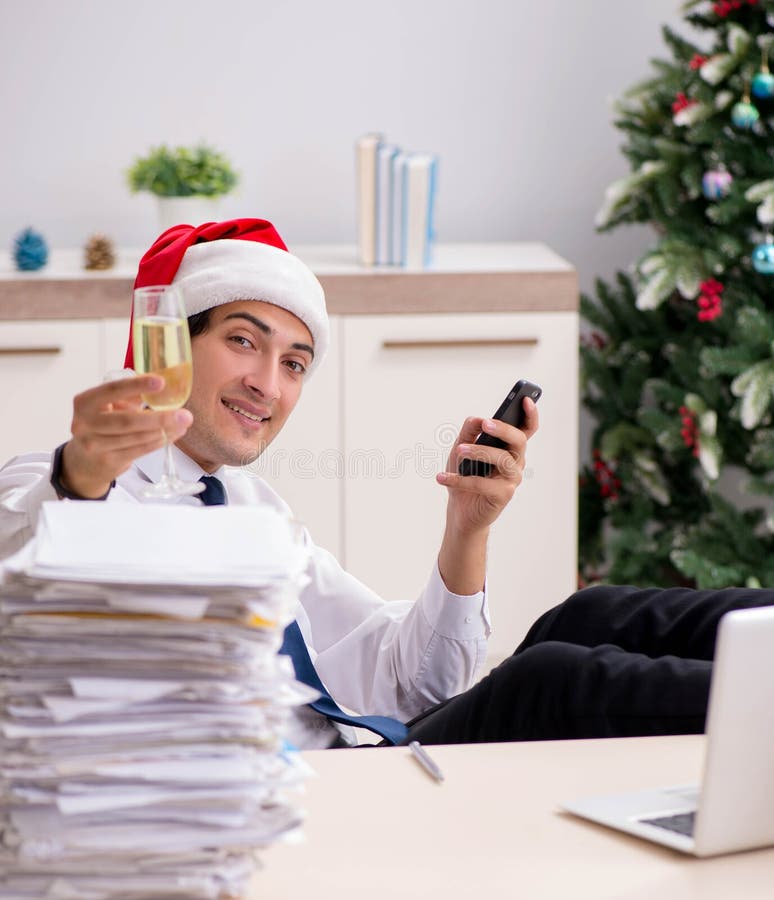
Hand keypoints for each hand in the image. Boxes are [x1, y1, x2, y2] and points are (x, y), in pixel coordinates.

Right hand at [59, 375, 192, 498]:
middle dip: (159, 418)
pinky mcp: (108, 461)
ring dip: (164, 431)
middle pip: (127, 421)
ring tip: (183, 423)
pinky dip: (159, 442)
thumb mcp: (109, 405)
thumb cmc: (102, 424)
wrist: (84, 461)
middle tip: (184, 414)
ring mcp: (95, 445)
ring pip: (136, 438)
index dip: (137, 385)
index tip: (161, 382)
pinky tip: (173, 434)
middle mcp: (85, 424)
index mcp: (85, 402)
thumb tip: (162, 388)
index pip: (112, 390)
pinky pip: (139, 450)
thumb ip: (129, 396)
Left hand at [435, 398, 538, 594]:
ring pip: (502, 459)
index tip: (525, 399)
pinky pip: (484, 483)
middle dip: (503, 429)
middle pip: (519, 440)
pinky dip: (461, 480)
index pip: (527, 429)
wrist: (460, 510)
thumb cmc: (465, 474)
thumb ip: (469, 432)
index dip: (531, 414)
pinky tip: (443, 478)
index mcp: (509, 448)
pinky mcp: (504, 495)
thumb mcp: (461, 450)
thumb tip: (478, 419)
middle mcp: (516, 461)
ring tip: (459, 451)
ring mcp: (512, 479)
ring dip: (479, 452)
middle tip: (485, 424)